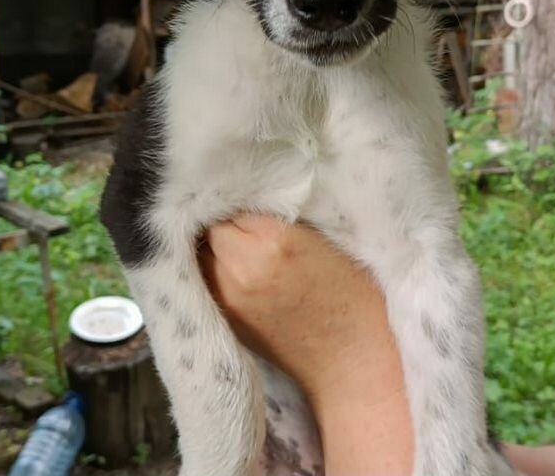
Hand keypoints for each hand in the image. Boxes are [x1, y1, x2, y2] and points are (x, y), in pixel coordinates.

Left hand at [201, 215, 413, 474]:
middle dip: (224, 218)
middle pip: (211, 225)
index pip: (231, 200)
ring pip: (200, 251)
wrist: (353, 358)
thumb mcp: (326, 236)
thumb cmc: (354, 292)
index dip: (241, 196)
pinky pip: (203, 278)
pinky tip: (233, 266)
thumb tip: (251, 195)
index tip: (253, 197)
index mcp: (273, 240)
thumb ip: (283, 213)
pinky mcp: (225, 316)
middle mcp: (241, 267)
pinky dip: (213, 267)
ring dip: (214, 243)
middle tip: (245, 218)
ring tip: (237, 242)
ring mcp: (227, 296)